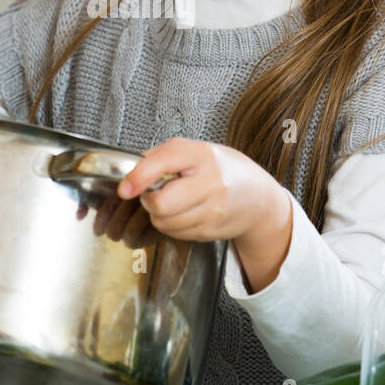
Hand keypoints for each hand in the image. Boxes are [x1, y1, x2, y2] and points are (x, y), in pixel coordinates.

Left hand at [117, 138, 293, 285]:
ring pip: (164, 222)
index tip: (125, 188)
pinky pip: (175, 233)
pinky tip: (183, 213)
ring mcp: (212, 210)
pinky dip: (171, 225)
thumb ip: (164, 156)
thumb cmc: (223, 170)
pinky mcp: (211, 231)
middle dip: (148, 200)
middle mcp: (210, 182)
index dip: (138, 177)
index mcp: (201, 155)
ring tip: (172, 202)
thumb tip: (133, 170)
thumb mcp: (197, 150)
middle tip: (154, 192)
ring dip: (158, 215)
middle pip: (160, 203)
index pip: (163, 163)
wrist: (259, 198)